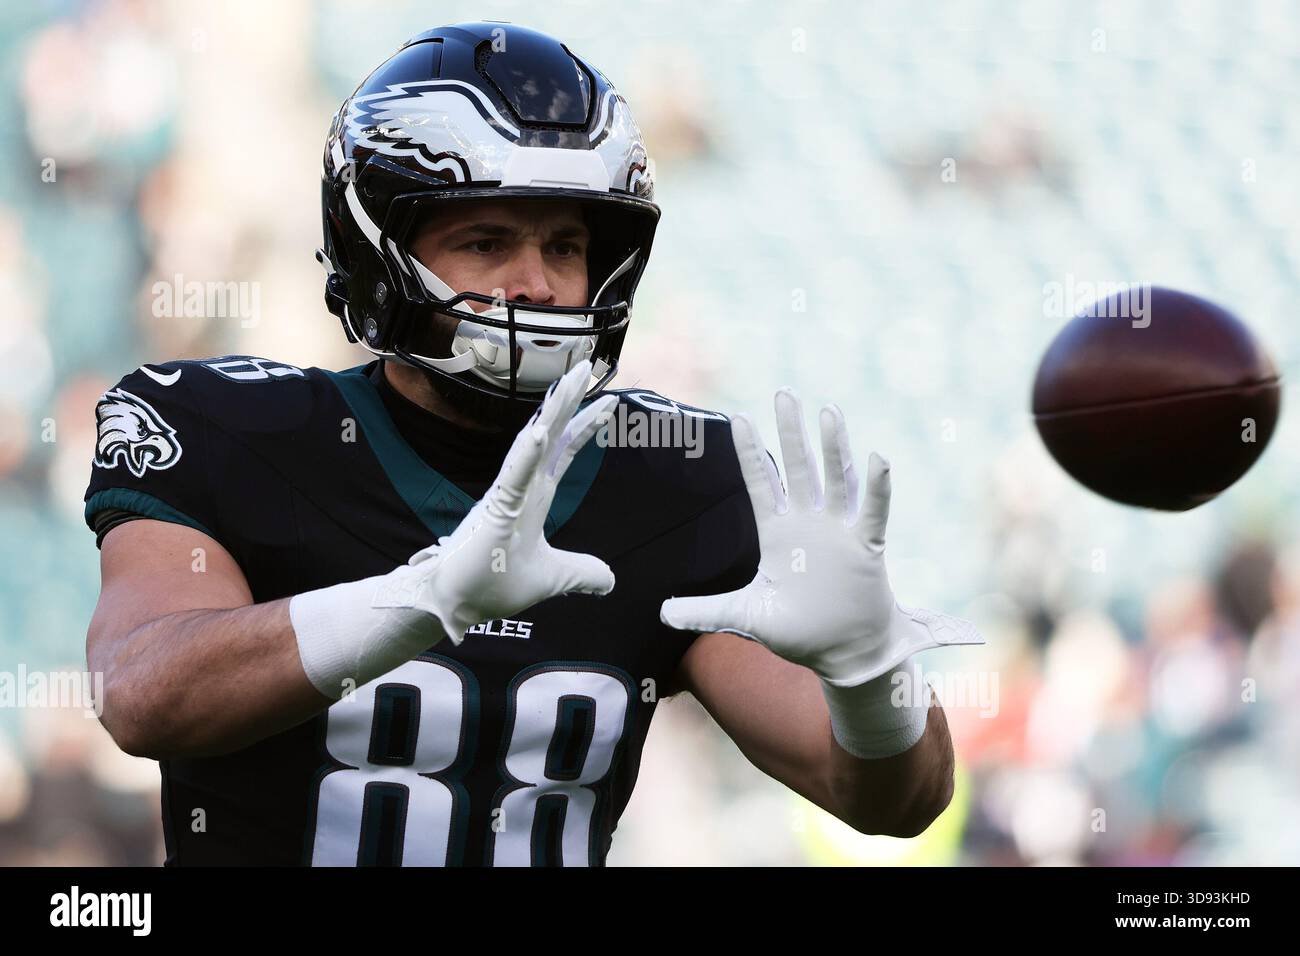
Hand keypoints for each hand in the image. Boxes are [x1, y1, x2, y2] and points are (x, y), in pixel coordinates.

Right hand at [375, 359, 617, 642]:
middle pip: (550, 434)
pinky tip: (539, 432)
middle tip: (587, 366)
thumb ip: (581, 573)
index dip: (586, 425)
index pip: (565, 450)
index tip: (610, 401)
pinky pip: (513, 478)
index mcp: (536, 496)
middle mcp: (522, 487)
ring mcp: (507, 495)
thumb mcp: (552, 577)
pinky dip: (526, 456)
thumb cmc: (493, 584)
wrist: (457, 606)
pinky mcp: (493, 512)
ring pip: (532, 443)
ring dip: (552, 413)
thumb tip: (609, 580)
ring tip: (570, 381)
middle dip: (569, 401)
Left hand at [660, 388, 982, 685]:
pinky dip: (877, 487)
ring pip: (836, 479)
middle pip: (799, 468)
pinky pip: (873, 511)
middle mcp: (808, 523)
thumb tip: (663, 613)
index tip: (738, 418)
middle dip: (791, 433)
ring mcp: (839, 531)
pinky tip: (877, 459)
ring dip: (833, 447)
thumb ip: (707, 611)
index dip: (750, 452)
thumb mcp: (747, 617)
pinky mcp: (866, 547)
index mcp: (778, 534)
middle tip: (784, 395)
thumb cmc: (799, 632)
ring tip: (827, 411)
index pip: (762, 482)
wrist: (845, 655)